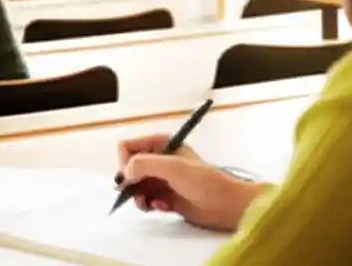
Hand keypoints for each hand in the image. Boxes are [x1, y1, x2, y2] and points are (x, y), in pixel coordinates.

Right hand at [117, 134, 266, 231]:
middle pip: (128, 168)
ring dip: (139, 197)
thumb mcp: (173, 167)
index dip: (125, 163)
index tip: (132, 178)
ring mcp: (161, 178)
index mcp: (160, 143)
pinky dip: (150, 204)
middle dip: (131, 183)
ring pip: (134, 186)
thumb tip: (124, 176)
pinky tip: (163, 207)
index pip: (127, 148)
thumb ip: (144, 164)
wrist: (226, 205)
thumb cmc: (204, 182)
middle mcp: (158, 159)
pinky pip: (145, 199)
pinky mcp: (165, 196)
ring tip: (151, 204)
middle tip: (140, 195)